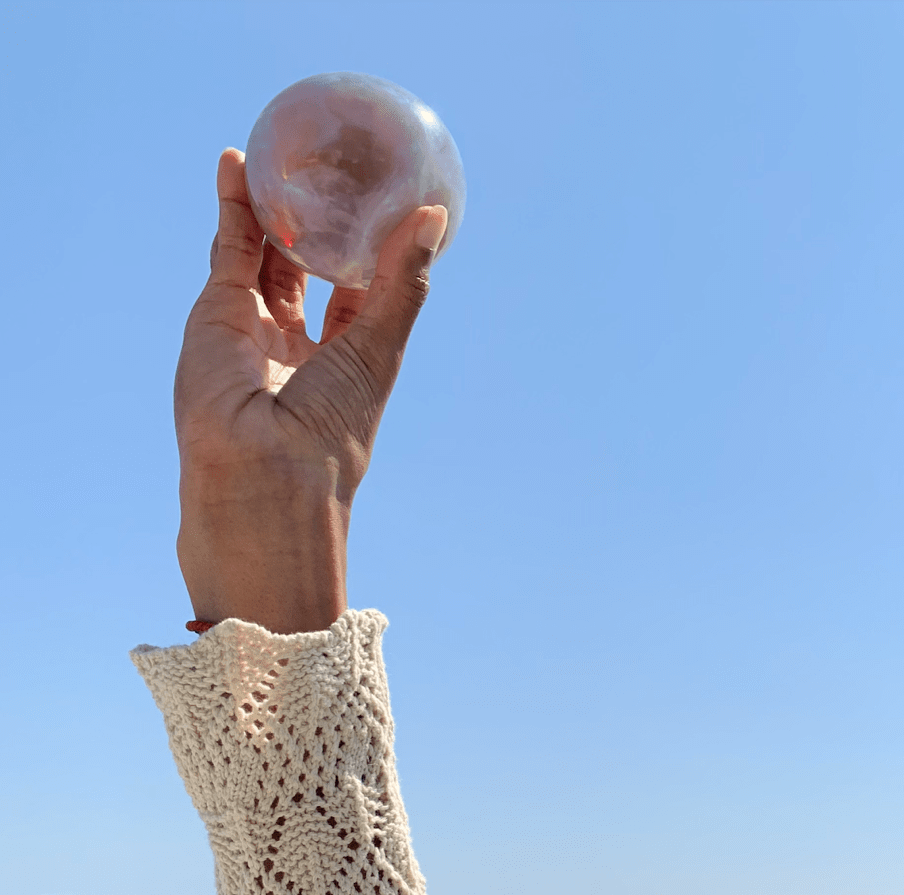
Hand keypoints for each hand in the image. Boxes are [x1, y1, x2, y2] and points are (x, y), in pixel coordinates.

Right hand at [174, 147, 446, 633]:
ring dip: (276, 207)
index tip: (386, 204)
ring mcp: (255, 328)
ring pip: (267, 254)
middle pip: (310, 269)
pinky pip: (228, 249)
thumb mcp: (378, 348)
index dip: (373, 252)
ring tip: (289, 154)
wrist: (260, 479)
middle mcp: (301, 343)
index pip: (363, 293)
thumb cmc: (333, 428)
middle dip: (318, 224)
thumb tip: (434, 214)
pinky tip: (242, 164)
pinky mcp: (216, 314)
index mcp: (349, 359)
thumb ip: (402, 282)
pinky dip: (233, 206)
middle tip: (330, 168)